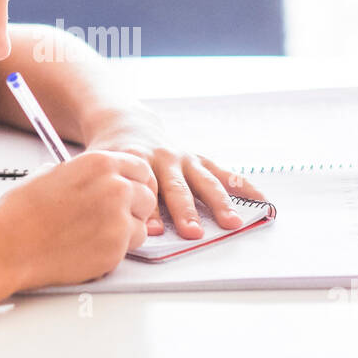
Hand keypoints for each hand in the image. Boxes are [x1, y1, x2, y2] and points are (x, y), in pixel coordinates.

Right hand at [0, 150, 157, 288]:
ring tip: (93, 234)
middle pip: (147, 197)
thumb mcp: (54, 174)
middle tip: (111, 217)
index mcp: (100, 163)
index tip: (128, 192)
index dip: (133, 182)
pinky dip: (113, 250)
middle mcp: (116, 188)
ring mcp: (119, 220)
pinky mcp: (116, 249)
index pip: (140, 169)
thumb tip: (96, 182)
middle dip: (133, 208)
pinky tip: (88, 246)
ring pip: (141, 226)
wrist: (9, 244)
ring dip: (125, 231)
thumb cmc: (22, 212)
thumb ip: (85, 176)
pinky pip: (129, 249)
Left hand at [84, 109, 267, 239]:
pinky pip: (224, 173)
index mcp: (137, 160)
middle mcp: (164, 158)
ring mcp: (184, 159)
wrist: (125, 125)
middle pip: (176, 188)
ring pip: (204, 182)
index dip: (146, 210)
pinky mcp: (198, 160)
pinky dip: (243, 186)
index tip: (150, 230)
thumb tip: (101, 223)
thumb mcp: (97, 168)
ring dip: (218, 203)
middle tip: (192, 232)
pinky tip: (260, 200)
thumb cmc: (110, 154)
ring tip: (231, 223)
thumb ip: (103, 191)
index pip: (143, 189)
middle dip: (184, 211)